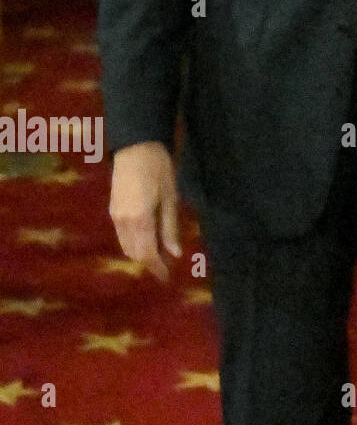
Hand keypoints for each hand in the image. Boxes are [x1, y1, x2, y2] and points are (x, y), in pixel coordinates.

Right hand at [109, 142, 181, 282]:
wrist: (135, 146)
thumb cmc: (158, 168)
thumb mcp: (170, 196)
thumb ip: (170, 226)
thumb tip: (175, 253)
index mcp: (139, 219)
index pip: (147, 253)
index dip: (157, 268)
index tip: (167, 278)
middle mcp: (122, 222)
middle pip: (134, 253)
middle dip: (150, 262)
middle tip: (169, 265)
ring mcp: (115, 216)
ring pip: (126, 246)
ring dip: (142, 253)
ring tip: (162, 253)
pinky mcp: (113, 210)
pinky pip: (122, 236)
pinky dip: (135, 243)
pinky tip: (150, 239)